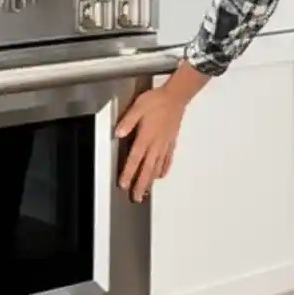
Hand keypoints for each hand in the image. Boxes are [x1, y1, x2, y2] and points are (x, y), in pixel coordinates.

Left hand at [115, 62, 209, 201]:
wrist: (176, 97)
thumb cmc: (157, 100)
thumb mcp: (137, 107)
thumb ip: (127, 121)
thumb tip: (117, 133)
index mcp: (146, 136)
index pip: (135, 159)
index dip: (128, 173)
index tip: (124, 185)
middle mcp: (156, 144)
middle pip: (147, 169)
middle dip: (141, 184)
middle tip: (136, 197)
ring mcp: (164, 144)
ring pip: (157, 167)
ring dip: (151, 181)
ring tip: (146, 192)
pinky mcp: (171, 142)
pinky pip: (167, 159)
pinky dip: (163, 169)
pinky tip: (160, 175)